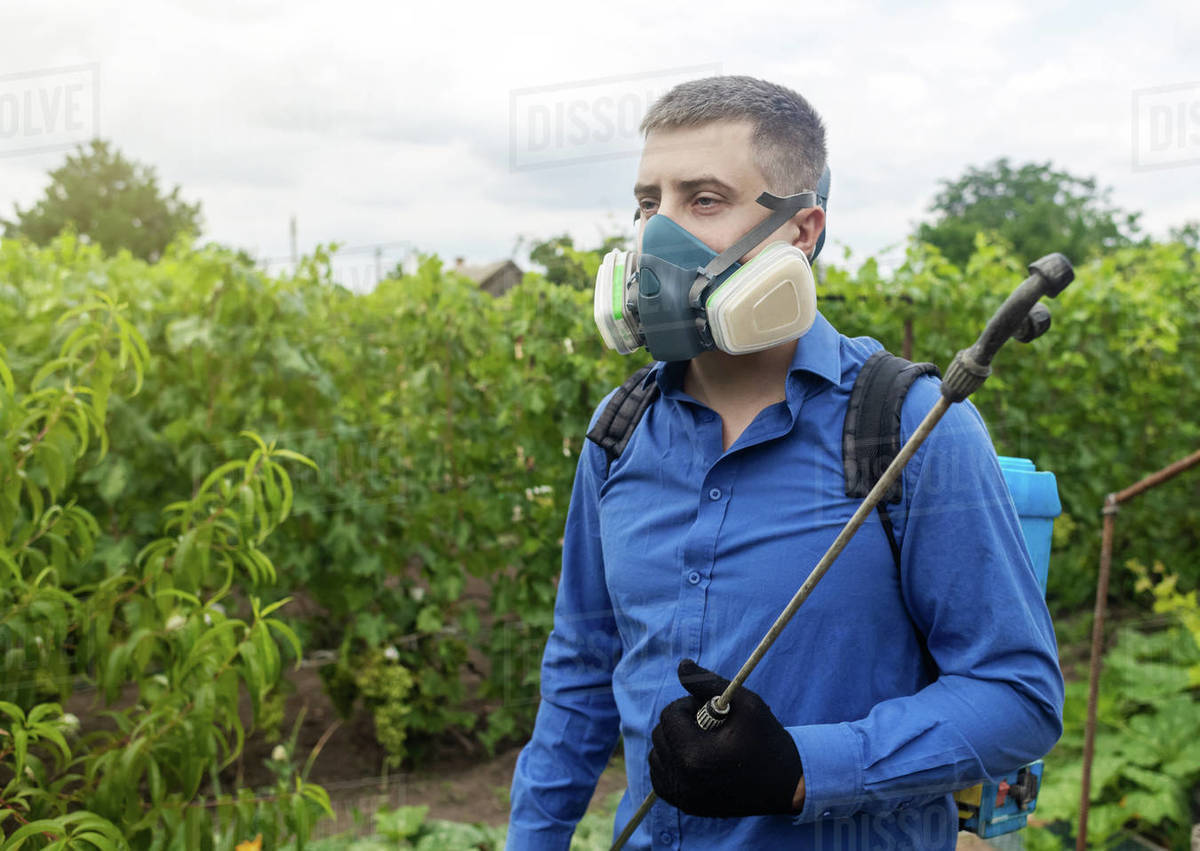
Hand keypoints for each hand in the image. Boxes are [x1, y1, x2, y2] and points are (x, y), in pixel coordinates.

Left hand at [648, 659, 803, 817]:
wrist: (789, 785)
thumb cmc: (768, 740)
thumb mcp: (745, 704)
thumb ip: (708, 683)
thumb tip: (681, 664)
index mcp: (695, 756)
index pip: (669, 716)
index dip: (687, 705)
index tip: (709, 709)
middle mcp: (684, 781)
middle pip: (660, 736)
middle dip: (680, 724)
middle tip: (708, 724)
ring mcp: (684, 798)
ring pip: (657, 757)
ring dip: (674, 743)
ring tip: (703, 741)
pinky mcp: (687, 807)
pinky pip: (661, 779)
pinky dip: (671, 765)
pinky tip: (695, 758)